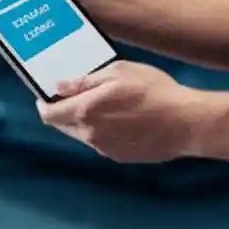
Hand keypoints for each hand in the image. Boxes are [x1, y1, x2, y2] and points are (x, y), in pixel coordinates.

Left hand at [37, 61, 210, 163]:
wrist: (185, 122)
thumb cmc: (154, 91)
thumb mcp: (118, 72)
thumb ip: (84, 81)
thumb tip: (59, 86)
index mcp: (85, 111)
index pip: (49, 113)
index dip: (43, 103)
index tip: (46, 93)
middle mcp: (91, 134)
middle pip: (63, 125)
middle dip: (63, 110)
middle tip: (73, 94)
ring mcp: (106, 148)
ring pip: (84, 134)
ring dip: (85, 120)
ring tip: (104, 102)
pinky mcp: (121, 156)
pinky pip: (103, 142)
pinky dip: (104, 130)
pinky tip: (123, 117)